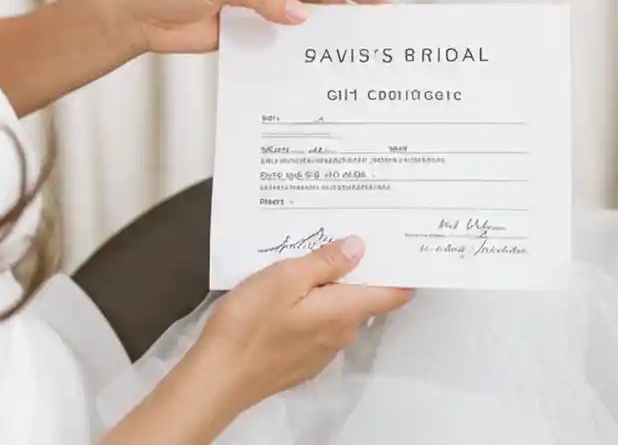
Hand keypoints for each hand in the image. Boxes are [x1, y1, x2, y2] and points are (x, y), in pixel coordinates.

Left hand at [121, 0, 388, 53]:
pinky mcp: (249, 28)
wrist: (139, 16)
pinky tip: (316, 57)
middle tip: (375, 22)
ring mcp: (259, 2)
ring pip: (302, 13)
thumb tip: (301, 17)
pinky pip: (281, 36)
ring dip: (323, 27)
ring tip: (352, 43)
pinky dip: (298, 46)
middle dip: (344, 4)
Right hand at [190, 237, 412, 413]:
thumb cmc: (249, 325)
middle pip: (365, 298)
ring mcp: (322, 351)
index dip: (402, 270)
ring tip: (308, 261)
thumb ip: (326, 262)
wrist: (216, 379)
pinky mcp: (301, 361)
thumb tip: (358, 247)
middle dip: (358, 270)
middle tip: (340, 238)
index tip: (400, 247)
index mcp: (344, 311)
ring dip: (331, 289)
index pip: (394, 294)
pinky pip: (318, 327)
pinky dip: (313, 308)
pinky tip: (287, 296)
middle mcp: (341, 334)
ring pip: (339, 312)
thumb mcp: (286, 278)